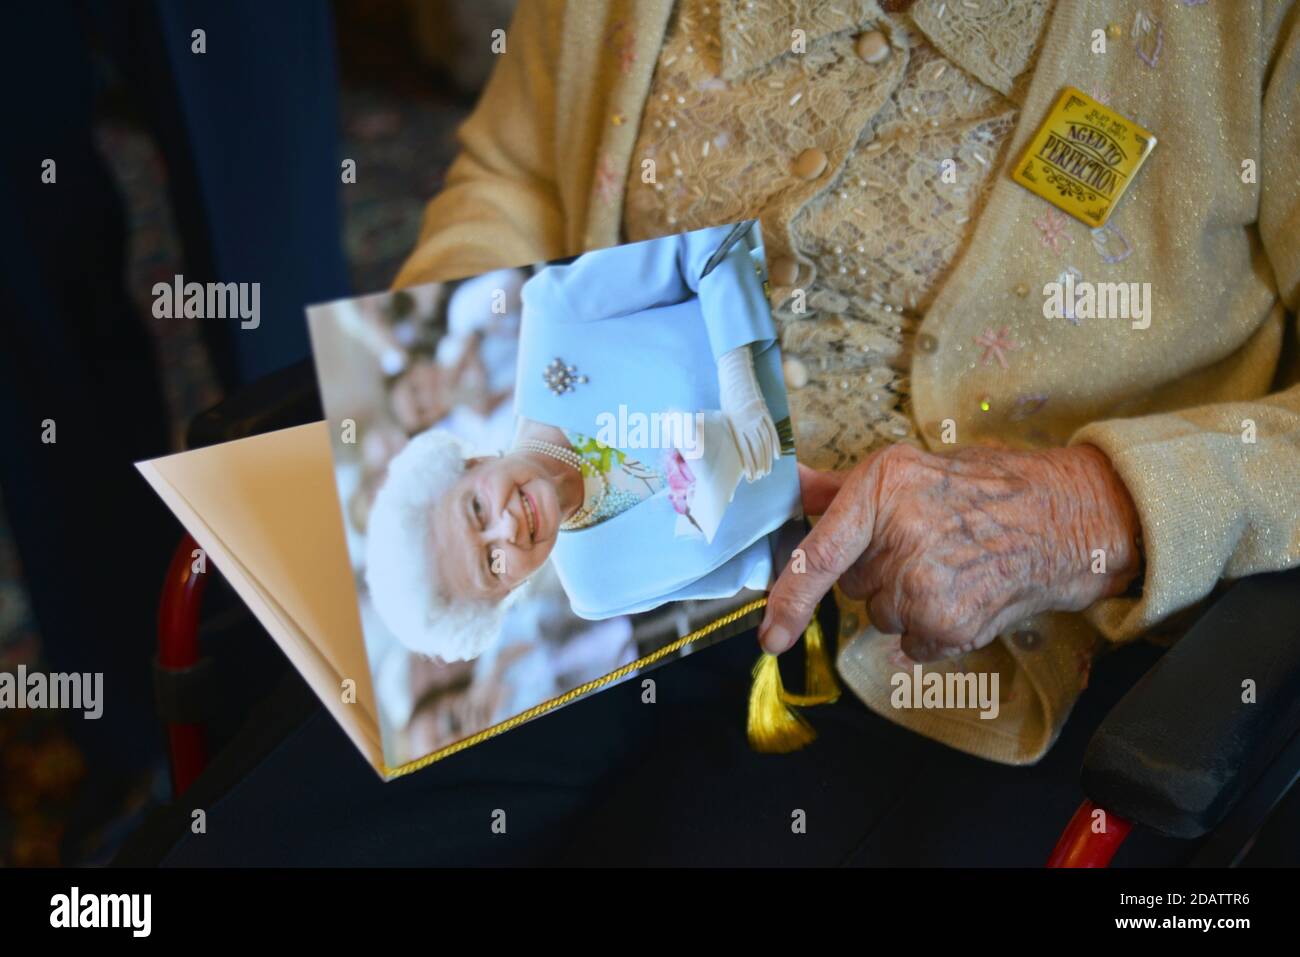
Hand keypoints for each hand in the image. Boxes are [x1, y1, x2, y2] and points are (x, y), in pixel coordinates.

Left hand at [717, 345, 778, 480]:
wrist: (736, 376)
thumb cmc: (727, 395)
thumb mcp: (724, 412)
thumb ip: (729, 428)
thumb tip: (731, 443)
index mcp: (735, 424)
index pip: (744, 449)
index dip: (748, 464)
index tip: (749, 475)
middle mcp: (747, 423)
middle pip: (756, 448)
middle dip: (758, 465)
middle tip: (759, 478)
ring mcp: (758, 417)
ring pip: (765, 442)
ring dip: (766, 458)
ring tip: (767, 471)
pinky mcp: (765, 412)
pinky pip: (771, 431)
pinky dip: (775, 444)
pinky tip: (776, 456)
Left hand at [758, 443, 1141, 660]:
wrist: (1063, 518)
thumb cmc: (983, 489)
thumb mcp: (907, 470)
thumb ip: (840, 490)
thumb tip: (790, 488)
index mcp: (882, 488)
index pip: (817, 554)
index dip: (787, 599)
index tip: (770, 636)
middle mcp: (900, 536)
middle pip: (852, 585)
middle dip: (876, 571)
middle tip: (924, 543)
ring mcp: (926, 585)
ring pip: (880, 616)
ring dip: (904, 600)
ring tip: (950, 565)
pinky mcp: (950, 624)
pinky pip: (913, 643)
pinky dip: (932, 627)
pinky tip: (962, 592)